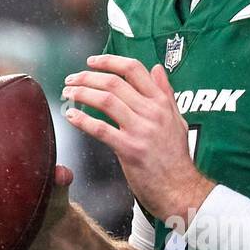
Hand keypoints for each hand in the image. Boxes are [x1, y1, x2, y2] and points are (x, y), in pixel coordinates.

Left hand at [62, 53, 211, 223]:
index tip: (92, 62)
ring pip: (106, 100)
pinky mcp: (130, 149)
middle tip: (72, 79)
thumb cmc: (177, 158)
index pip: (134, 69)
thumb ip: (166, 93)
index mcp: (161, 102)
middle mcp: (151, 112)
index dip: (109, 61)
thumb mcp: (177, 120)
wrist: (181, 189)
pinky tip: (71, 116)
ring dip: (82, 93)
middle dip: (87, 77)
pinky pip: (101, 129)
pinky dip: (83, 120)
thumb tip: (157, 68)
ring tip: (68, 93)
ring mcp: (141, 130)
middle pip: (114, 82)